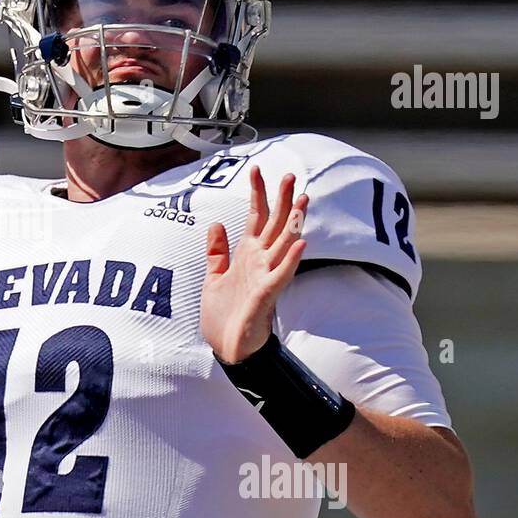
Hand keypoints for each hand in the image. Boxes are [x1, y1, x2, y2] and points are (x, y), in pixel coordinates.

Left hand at [200, 165, 308, 363]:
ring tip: (303, 200)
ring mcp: (266, 276)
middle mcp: (260, 261)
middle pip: (274, 224)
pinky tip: (301, 244)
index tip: (256, 170)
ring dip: (294, 223)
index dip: (256, 194)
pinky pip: (282, 274)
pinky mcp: (267, 295)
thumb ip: (217, 252)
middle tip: (290, 175)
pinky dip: (291, 259)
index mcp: (247, 255)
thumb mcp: (213, 278)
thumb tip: (216, 224)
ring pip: (284, 244)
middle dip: (282, 200)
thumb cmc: (224, 315)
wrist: (228, 348)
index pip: (255, 217)